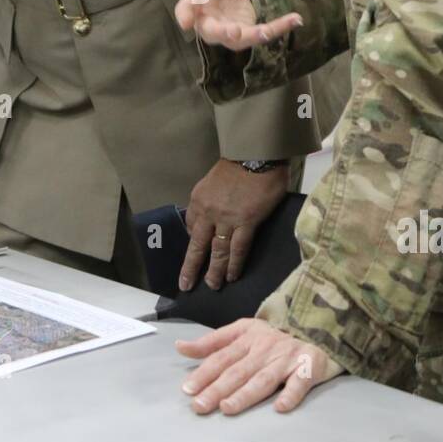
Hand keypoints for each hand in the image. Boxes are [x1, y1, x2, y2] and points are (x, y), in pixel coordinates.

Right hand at [175, 0, 301, 50]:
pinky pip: (263, 32)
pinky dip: (279, 27)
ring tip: (264, 33)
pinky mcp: (248, 33)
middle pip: (211, 30)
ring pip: (237, 39)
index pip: (185, 9)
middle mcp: (208, 20)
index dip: (185, 14)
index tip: (186, 21)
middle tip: (231, 31)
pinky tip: (296, 19)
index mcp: (194, 2)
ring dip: (251, 36)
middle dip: (220, 31)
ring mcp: (228, 30)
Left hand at [177, 318, 343, 414]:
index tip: (187, 389)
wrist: (319, 327)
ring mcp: (287, 357)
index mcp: (247, 337)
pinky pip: (300, 382)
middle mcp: (265, 347)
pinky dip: (291, 394)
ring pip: (264, 378)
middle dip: (217, 388)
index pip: (221, 357)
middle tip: (200, 406)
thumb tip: (180, 347)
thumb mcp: (242, 331)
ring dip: (245, 394)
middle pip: (238, 370)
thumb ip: (212, 342)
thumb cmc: (274, 337)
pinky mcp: (310, 367)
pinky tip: (280, 407)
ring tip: (227, 408)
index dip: (204, 372)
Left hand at [180, 158, 288, 290]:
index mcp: (198, 200)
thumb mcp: (213, 182)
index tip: (196, 255)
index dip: (194, 242)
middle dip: (192, 267)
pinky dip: (234, 264)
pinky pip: (238, 248)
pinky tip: (231, 276)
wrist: (256, 156)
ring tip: (213, 285)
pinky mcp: (246, 222)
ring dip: (215, 271)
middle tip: (187, 284)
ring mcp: (227, 219)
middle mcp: (208, 212)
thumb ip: (211, 201)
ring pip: (218, 251)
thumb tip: (215, 218)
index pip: (192, 227)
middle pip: (198, 245)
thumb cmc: (238, 166)